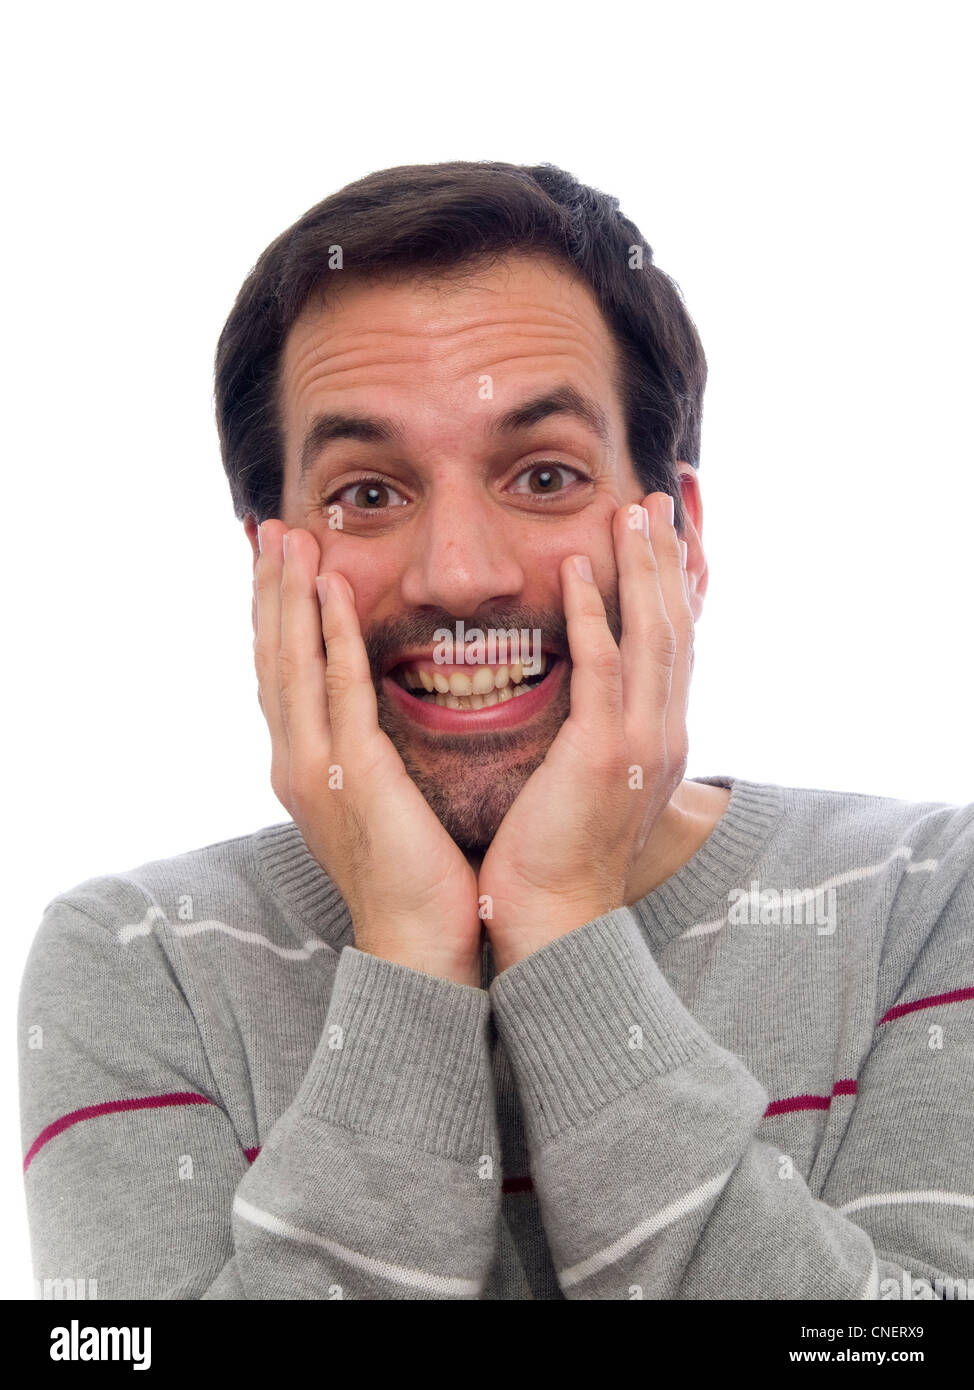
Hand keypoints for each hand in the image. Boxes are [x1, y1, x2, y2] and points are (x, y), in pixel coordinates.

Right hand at [253, 520, 482, 986]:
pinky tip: (331, 592)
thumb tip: (375, 722)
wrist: (418, 944)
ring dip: (289, 597)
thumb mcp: (381, 804)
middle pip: (272, 658)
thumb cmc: (413, 879)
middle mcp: (295, 761)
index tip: (277, 564)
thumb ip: (368, 757)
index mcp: (303, 767)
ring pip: (292, 663)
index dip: (274, 616)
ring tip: (289, 539)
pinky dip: (329, 637)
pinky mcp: (352, 774)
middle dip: (269, 591)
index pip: (282, 675)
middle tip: (269, 529)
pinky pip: (339, 691)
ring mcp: (316, 768)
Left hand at [478, 493, 691, 972]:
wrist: (553, 923)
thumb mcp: (589, 786)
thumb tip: (579, 703)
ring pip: (651, 637)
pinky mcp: (604, 755)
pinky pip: (603, 669)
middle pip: (675, 627)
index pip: (673, 647)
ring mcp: (640, 744)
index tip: (664, 537)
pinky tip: (582, 570)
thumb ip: (594, 736)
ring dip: (642, 569)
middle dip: (667, 560)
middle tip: (659, 499)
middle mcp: (664, 735)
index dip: (672, 587)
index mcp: (659, 741)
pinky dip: (597, 615)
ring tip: (633, 512)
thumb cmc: (558, 857)